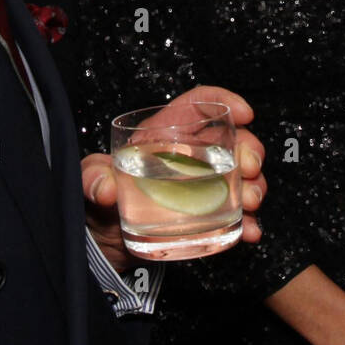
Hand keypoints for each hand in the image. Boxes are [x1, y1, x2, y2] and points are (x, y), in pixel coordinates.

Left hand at [84, 86, 266, 264]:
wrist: (108, 243)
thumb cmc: (100, 200)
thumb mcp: (90, 182)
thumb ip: (92, 179)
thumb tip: (105, 188)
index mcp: (166, 134)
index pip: (199, 105)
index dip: (224, 101)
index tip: (244, 114)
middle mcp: (191, 155)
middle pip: (231, 140)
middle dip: (249, 151)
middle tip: (249, 170)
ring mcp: (205, 185)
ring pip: (241, 175)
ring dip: (254, 186)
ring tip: (251, 202)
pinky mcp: (210, 214)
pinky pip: (236, 214)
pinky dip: (248, 222)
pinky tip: (250, 230)